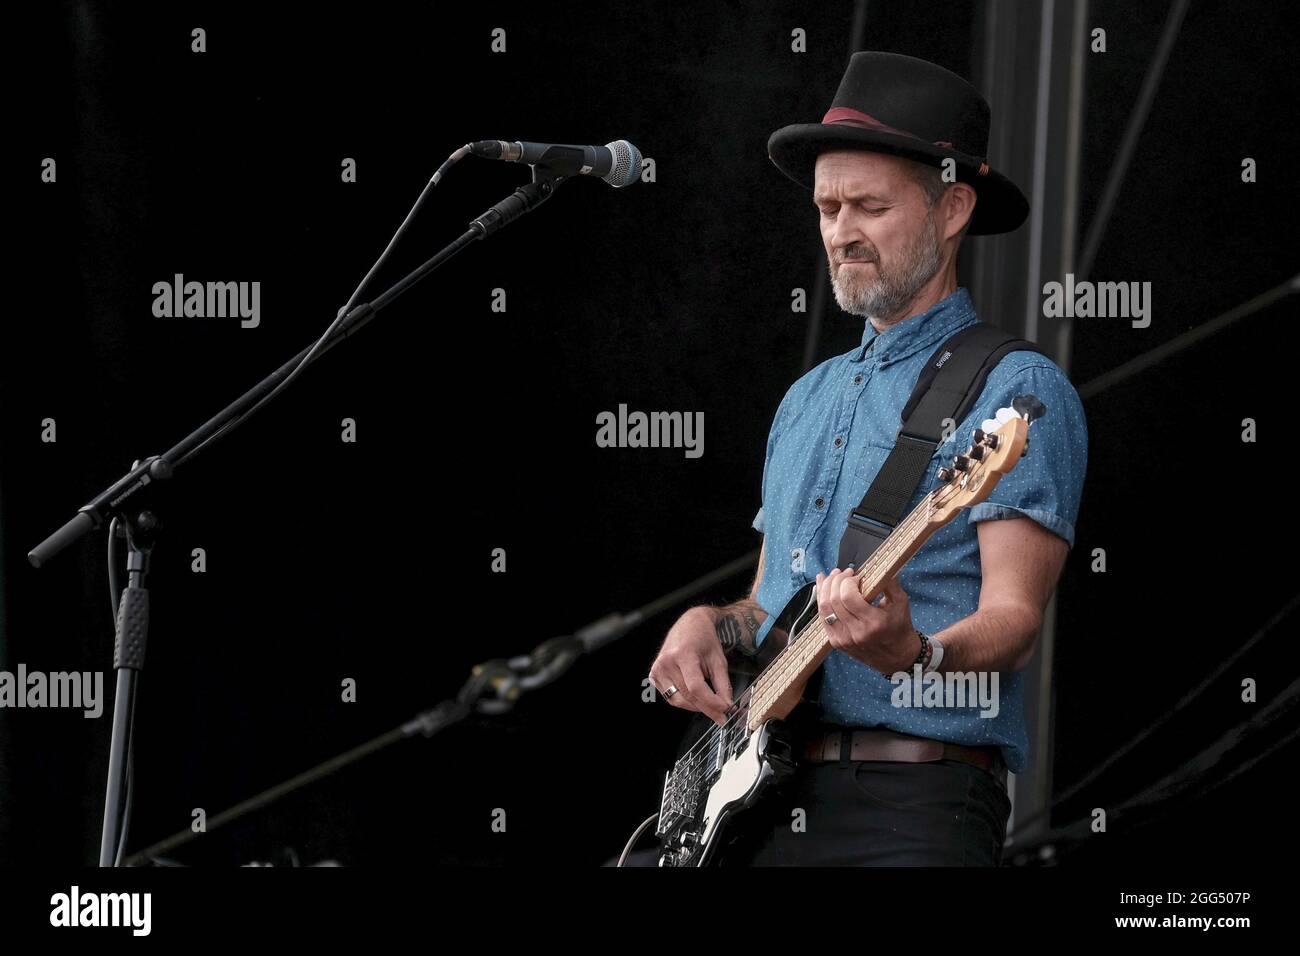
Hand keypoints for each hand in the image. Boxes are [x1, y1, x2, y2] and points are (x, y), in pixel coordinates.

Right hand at [649, 607, 735, 725]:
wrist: (690, 626)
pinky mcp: (654, 675)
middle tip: (722, 715)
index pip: (696, 687)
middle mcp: (666, 662)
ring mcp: (657, 669)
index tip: (725, 710)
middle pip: (688, 696)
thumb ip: (723, 685)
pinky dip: (684, 701)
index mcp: (683, 654)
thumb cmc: (704, 640)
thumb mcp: (719, 660)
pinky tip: (694, 695)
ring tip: (709, 703)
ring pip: (678, 701)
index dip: (711, 702)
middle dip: (707, 708)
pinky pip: (670, 697)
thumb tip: (727, 706)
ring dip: (696, 706)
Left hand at [815, 569, 918, 675]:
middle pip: (834, 600)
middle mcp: (856, 633)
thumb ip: (889, 583)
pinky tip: (823, 589)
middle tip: (843, 572)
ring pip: (824, 609)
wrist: (898, 657)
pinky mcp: (836, 642)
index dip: (847, 581)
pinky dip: (821, 601)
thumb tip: (876, 566)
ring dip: (825, 588)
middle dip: (835, 581)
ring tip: (831, 577)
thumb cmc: (900, 628)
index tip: (856, 575)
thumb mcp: (901, 603)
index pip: (848, 597)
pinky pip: (823, 618)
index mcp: (873, 623)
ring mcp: (844, 639)